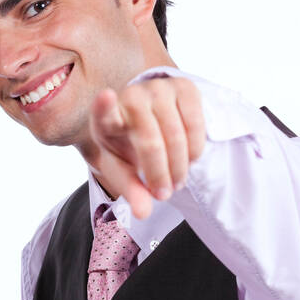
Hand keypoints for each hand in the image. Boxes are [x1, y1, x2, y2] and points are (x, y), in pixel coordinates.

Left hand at [80, 76, 205, 219]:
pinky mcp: (184, 85)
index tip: (105, 97)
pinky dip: (195, 147)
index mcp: (106, 118)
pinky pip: (196, 122)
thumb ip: (131, 191)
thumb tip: (143, 214)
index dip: (104, 105)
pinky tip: (189, 158)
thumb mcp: (124, 171)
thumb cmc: (129, 149)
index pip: (103, 112)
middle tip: (165, 194)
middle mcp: (131, 96)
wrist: (149, 123)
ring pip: (176, 135)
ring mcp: (158, 88)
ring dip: (180, 165)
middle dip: (160, 174)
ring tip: (177, 181)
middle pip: (149, 142)